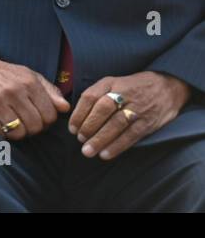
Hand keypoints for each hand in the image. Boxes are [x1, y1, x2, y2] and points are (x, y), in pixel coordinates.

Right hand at [0, 45, 69, 140]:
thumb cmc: (2, 73)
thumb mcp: (27, 75)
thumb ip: (49, 91)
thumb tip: (65, 108)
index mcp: (28, 82)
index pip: (49, 115)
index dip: (47, 120)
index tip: (38, 117)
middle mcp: (12, 92)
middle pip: (35, 126)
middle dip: (33, 128)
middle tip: (26, 122)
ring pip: (19, 133)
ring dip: (18, 132)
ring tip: (13, 122)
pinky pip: (0, 133)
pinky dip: (3, 132)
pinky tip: (0, 122)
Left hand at [68, 72, 191, 160]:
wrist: (167, 87)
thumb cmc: (132, 87)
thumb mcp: (113, 83)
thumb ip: (96, 95)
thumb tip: (76, 115)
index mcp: (110, 83)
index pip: (90, 96)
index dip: (79, 113)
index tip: (72, 128)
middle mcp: (123, 93)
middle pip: (103, 110)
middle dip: (89, 127)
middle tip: (80, 140)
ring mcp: (137, 108)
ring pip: (116, 124)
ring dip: (101, 139)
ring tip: (88, 151)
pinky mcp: (148, 122)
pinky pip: (131, 135)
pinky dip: (117, 146)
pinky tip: (106, 154)